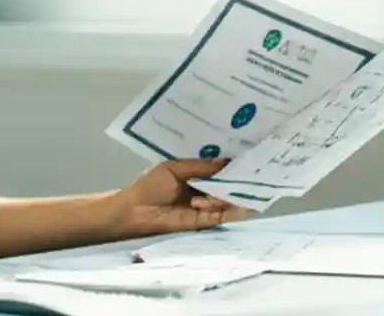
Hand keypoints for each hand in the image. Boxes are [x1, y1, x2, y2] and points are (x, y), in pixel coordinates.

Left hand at [108, 159, 246, 236]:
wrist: (135, 210)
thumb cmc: (150, 185)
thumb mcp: (174, 168)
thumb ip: (200, 166)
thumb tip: (225, 161)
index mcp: (194, 174)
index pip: (217, 170)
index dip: (230, 166)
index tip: (247, 161)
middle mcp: (201, 189)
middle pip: (224, 185)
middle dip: (234, 182)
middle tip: (248, 178)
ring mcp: (202, 206)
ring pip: (223, 200)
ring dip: (220, 198)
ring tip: (202, 200)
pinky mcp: (201, 221)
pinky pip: (219, 216)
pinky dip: (227, 211)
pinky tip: (237, 206)